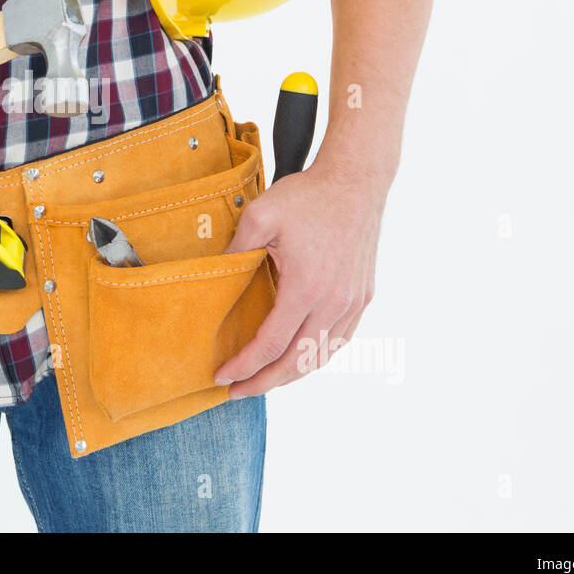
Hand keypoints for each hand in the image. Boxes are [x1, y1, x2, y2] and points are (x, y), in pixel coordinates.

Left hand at [215, 160, 386, 396]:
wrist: (356, 182)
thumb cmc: (308, 196)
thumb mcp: (260, 215)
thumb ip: (234, 251)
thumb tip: (211, 276)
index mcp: (307, 288)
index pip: (271, 343)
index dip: (245, 365)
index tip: (222, 376)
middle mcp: (334, 303)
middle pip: (297, 361)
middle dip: (264, 382)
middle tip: (236, 392)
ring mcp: (352, 303)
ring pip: (321, 356)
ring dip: (290, 375)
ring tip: (263, 381)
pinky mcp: (362, 297)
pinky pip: (338, 341)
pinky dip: (315, 357)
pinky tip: (297, 360)